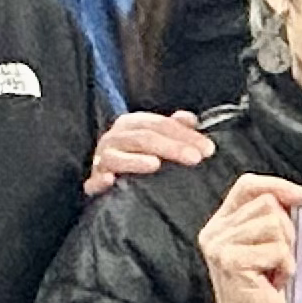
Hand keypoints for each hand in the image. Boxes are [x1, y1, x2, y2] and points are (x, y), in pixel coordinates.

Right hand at [90, 108, 212, 197]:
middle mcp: (115, 138)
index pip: (161, 125)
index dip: (186, 135)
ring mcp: (102, 159)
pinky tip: (111, 181)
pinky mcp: (93, 182)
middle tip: (194, 158)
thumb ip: (175, 127)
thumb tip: (191, 119)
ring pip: (118, 157)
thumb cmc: (139, 154)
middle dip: (171, 147)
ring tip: (155, 164)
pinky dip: (100, 181)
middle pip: (143, 138)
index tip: (208, 149)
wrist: (108, 175)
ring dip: (136, 161)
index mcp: (132, 124)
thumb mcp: (158, 137)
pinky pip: (93, 181)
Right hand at [202, 172, 301, 302]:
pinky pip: (276, 249)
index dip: (277, 185)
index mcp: (223, 222)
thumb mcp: (268, 243)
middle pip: (268, 204)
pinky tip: (273, 280)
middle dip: (286, 230)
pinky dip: (284, 265)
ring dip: (285, 250)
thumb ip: (274, 216)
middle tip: (278, 258)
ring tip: (274, 270)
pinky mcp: (230, 261)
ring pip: (274, 224)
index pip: (248, 185)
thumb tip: (301, 194)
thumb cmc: (263, 286)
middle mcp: (215, 231)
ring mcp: (219, 245)